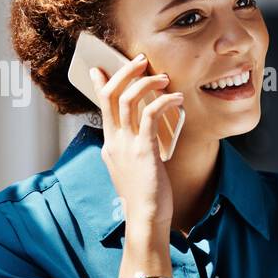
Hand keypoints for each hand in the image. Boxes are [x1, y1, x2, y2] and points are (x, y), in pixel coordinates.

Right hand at [88, 52, 182, 232]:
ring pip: (129, 100)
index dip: (101, 84)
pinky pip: (150, 115)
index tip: (100, 68)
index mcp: (110, 145)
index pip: (101, 107)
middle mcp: (114, 141)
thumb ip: (126, 151)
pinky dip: (164, 101)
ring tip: (164, 77)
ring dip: (146, 83)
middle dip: (125, 73)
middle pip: (111, 96)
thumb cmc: (143, 195)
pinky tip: (177, 98)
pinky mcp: (144, 150)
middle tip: (141, 60)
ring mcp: (127, 145)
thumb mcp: (128, 169)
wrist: (145, 217)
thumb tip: (132, 139)